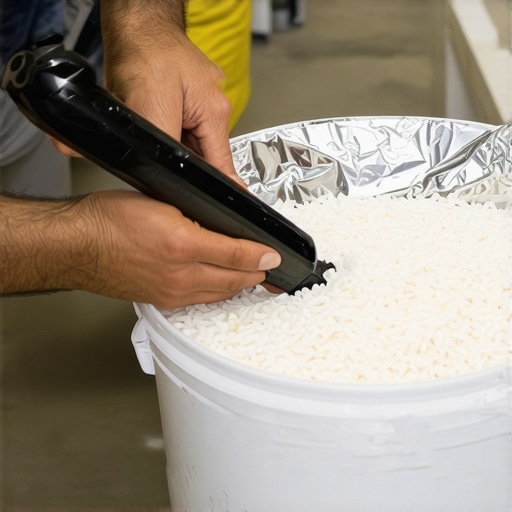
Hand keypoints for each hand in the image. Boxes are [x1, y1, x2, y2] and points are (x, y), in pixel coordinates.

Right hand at [0, 191, 280, 306]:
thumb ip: (196, 214)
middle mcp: (180, 274)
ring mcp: (171, 292)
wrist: (77, 245)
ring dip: (239, 285)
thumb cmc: (109, 220)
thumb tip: (221, 224)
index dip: (261, 255)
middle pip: (233, 280)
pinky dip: (217, 294)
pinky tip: (221, 286)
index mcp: (183, 244)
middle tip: (268, 267)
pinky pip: (200, 302)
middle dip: (255, 273)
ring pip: (219, 294)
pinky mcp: (162, 301)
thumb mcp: (160, 201)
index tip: (275, 256)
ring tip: (251, 276)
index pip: (237, 253)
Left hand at [101, 4, 240, 181]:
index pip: (221, 166)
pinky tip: (154, 120)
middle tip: (162, 163)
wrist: (136, 25)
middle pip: (203, 157)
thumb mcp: (151, 106)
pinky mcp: (186, 103)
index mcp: (214, 114)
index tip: (218, 208)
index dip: (217, 190)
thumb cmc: (146, 52)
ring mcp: (199, 106)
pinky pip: (181, 130)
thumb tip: (155, 171)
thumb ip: (163, 145)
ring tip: (154, 126)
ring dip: (172, 146)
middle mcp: (212, 111)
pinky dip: (167, 133)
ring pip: (189, 145)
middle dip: (181, 163)